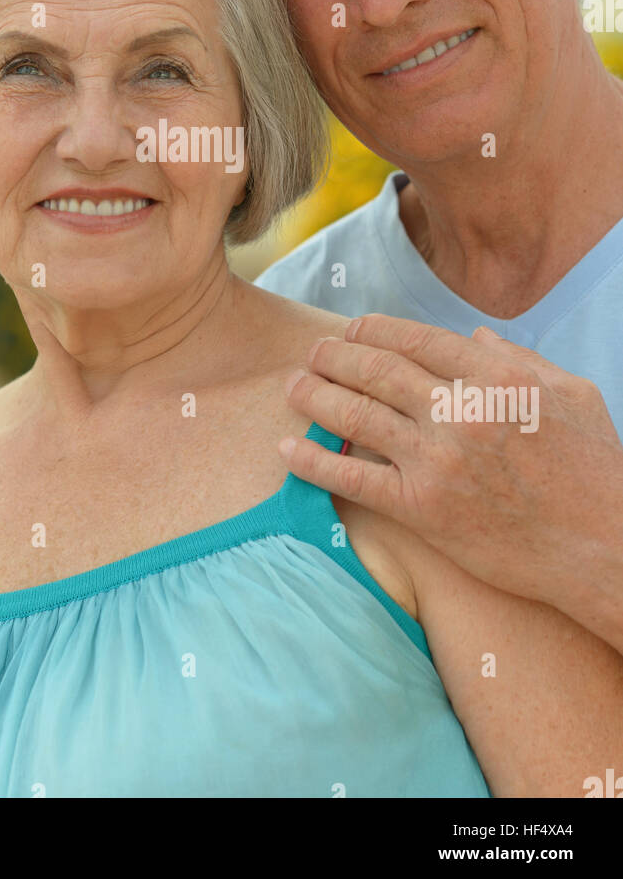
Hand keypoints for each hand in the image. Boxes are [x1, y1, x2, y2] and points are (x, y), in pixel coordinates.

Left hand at [280, 313, 622, 615]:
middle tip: (313, 351)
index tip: (352, 328)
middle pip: (376, 369)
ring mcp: (436, 460)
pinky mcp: (421, 509)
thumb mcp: (571, 395)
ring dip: (315, 396)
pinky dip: (313, 462)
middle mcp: (459, 412)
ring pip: (356, 415)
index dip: (374, 329)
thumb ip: (519, 359)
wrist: (602, 550)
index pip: (415, 338)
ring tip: (293, 386)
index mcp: (495, 377)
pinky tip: (288, 448)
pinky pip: (352, 479)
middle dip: (335, 355)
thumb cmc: (594, 471)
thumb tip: (473, 338)